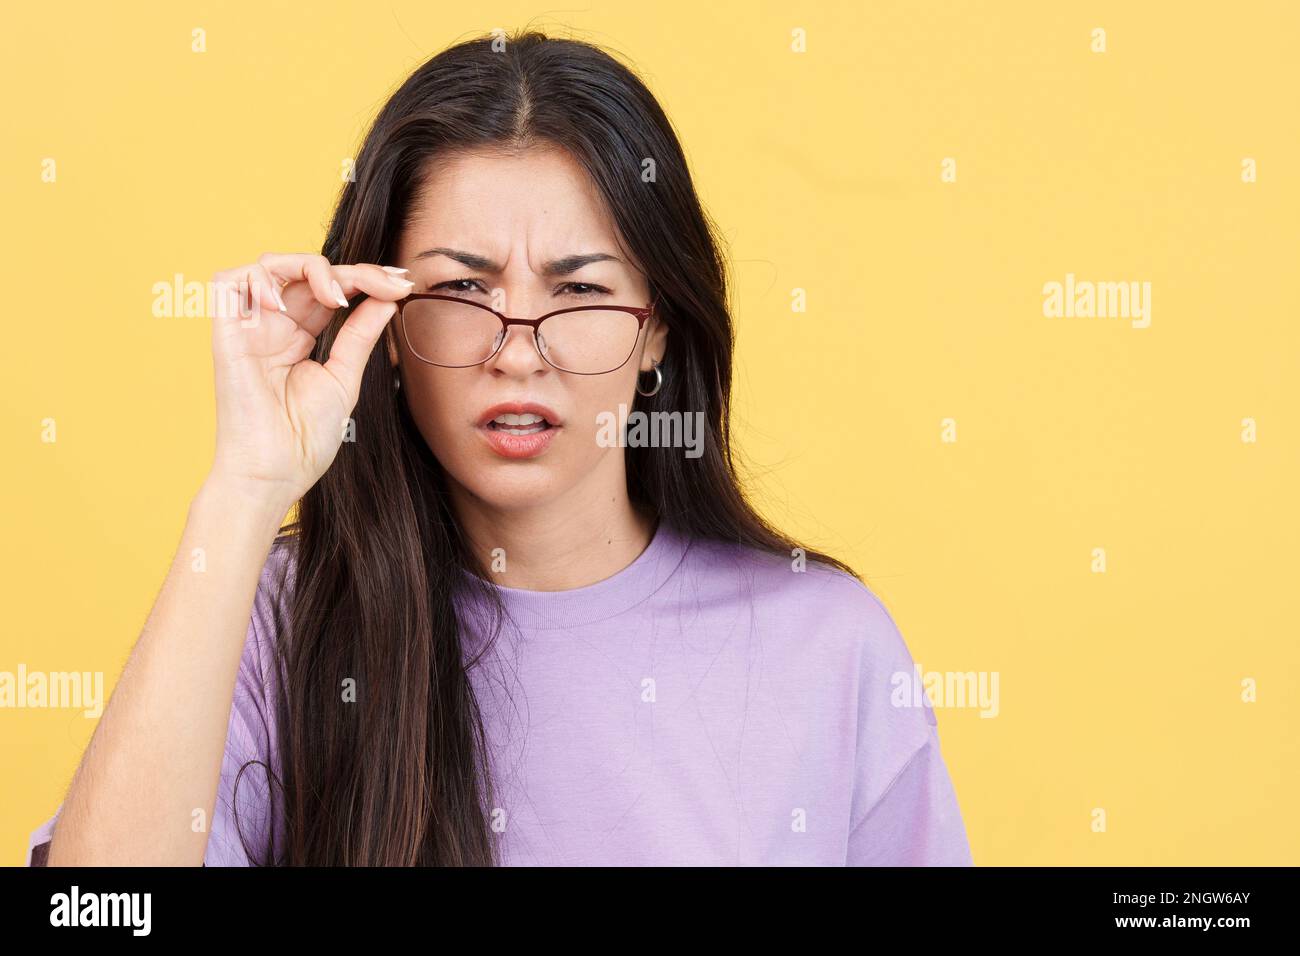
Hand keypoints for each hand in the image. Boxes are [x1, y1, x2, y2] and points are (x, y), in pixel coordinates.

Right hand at [206, 252, 413, 507]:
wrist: (276, 473)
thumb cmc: (305, 438)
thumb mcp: (344, 376)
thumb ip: (361, 334)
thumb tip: (389, 296)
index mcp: (300, 335)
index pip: (330, 289)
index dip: (364, 278)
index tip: (402, 283)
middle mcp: (274, 326)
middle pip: (306, 272)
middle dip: (351, 270)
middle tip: (386, 283)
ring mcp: (249, 328)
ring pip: (267, 266)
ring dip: (306, 266)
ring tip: (335, 296)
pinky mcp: (226, 336)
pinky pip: (227, 284)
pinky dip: (257, 279)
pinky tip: (286, 302)